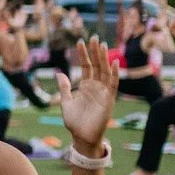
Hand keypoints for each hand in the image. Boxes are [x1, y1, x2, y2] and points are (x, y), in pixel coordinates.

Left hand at [55, 38, 114, 152]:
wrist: (82, 137)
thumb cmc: (75, 122)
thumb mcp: (66, 102)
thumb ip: (64, 88)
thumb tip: (59, 73)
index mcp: (85, 86)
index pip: (86, 66)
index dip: (83, 54)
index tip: (80, 41)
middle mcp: (95, 87)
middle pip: (96, 65)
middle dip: (95, 52)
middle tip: (94, 37)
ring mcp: (103, 92)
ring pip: (105, 71)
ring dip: (104, 58)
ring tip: (102, 45)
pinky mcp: (108, 100)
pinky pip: (113, 85)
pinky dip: (114, 74)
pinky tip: (114, 62)